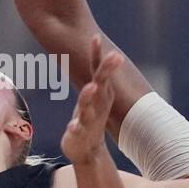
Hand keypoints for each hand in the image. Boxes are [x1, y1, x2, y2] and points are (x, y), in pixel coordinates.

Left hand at [62, 36, 121, 164]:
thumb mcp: (93, 95)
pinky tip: (73, 126)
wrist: (88, 151)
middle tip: (115, 55)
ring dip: (90, 97)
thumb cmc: (90, 116)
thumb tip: (96, 51)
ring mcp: (90, 119)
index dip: (97, 54)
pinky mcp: (80, 134)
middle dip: (107, 70)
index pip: (99, 71)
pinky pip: (78, 130)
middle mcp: (98, 104)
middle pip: (101, 84)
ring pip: (90, 106)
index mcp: (100, 93)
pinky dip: (76, 128)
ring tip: (92, 87)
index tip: (95, 36)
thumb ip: (95, 76)